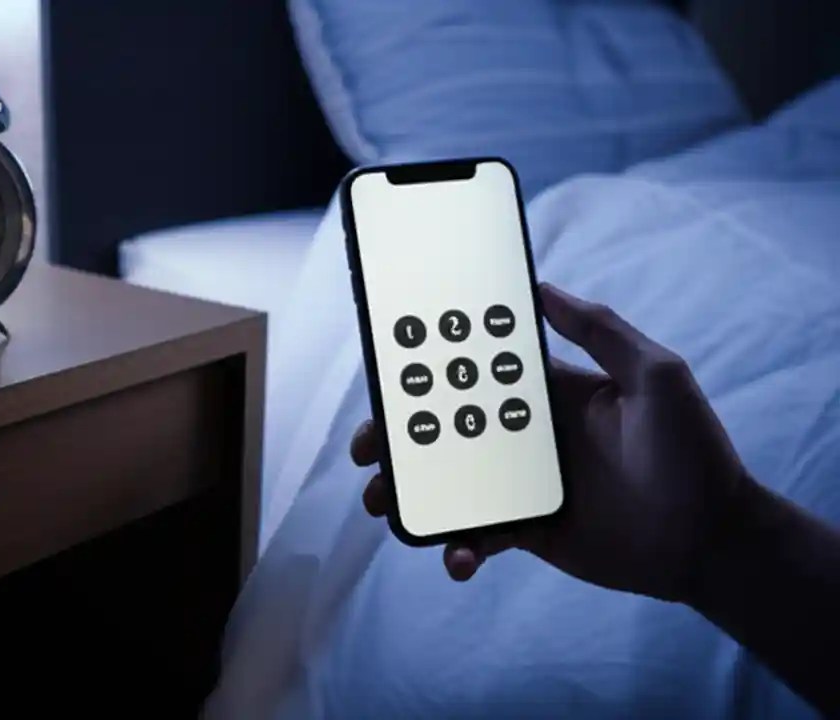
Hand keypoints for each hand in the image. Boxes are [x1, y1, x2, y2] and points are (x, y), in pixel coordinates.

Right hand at [352, 283, 752, 602]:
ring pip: (447, 484)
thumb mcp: (656, 375)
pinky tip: (458, 557)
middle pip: (443, 429)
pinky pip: (478, 536)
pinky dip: (459, 547)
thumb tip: (541, 287)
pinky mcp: (527, 531)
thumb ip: (600, 329)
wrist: (712, 539)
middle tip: (366, 449)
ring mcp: (522, 486)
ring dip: (409, 492)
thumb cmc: (693, 450)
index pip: (473, 374)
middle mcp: (524, 436)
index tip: (387, 374)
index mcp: (546, 393)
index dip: (427, 372)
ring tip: (384, 503)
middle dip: (397, 438)